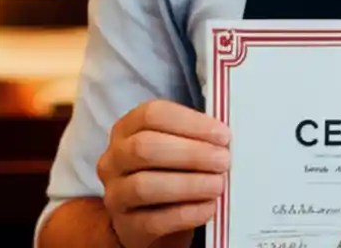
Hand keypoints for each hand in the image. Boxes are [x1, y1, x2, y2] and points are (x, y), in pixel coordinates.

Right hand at [97, 100, 232, 247]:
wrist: (145, 217)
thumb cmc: (167, 171)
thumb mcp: (175, 146)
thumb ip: (195, 137)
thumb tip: (225, 139)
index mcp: (127, 129)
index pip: (152, 115)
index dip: (191, 123)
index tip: (222, 135)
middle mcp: (114, 159)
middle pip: (146, 147)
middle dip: (191, 153)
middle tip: (223, 160)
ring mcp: (116, 193)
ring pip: (144, 185)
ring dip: (189, 184)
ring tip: (218, 184)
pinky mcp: (126, 226)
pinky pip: (153, 220)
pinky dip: (186, 213)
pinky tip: (208, 208)